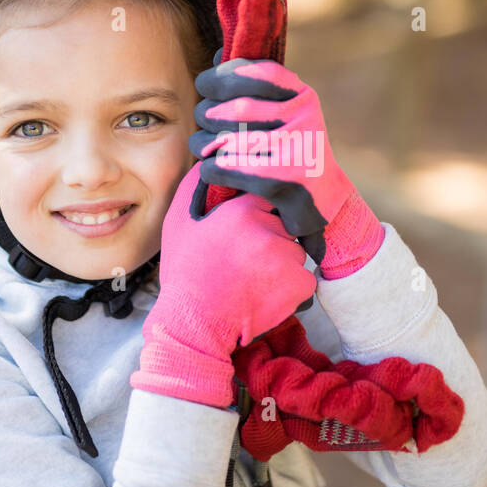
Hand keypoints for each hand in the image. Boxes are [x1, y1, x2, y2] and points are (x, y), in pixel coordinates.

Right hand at [129, 163, 316, 406]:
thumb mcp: (180, 223)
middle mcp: (269, 229)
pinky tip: (266, 297)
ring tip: (254, 282)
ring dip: (283, 266)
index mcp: (243, 209)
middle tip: (247, 264)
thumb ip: (195, 187)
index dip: (261, 217)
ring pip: (297, 254)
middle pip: (285, 228)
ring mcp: (287, 257)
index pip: (270, 199)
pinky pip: (306, 281)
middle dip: (273, 243)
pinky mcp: (300, 283)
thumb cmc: (185, 273)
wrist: (194, 323)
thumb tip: (207, 162)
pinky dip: (292, 290)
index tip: (250, 234)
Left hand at [188, 57, 383, 275]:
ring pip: (226, 139)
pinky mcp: (282, 179)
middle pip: (234, 108)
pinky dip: (210, 169)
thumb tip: (218, 57)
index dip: (221, 76)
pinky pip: (225, 167)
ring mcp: (295, 148)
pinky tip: (213, 170)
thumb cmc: (291, 150)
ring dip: (203, 143)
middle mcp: (303, 118)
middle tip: (203, 121)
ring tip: (203, 147)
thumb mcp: (284, 112)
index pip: (254, 72)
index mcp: (302, 96)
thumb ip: (255, 85)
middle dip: (207, 113)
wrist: (321, 201)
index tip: (206, 86)